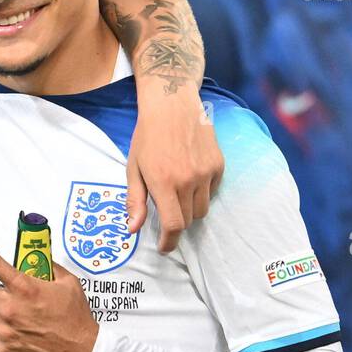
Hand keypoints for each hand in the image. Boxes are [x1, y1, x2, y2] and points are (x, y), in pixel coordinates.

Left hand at [0, 229, 98, 351]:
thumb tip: (37, 258)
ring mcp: (4, 330)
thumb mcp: (69, 284)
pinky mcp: (2, 350)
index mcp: (25, 287)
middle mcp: (11, 308)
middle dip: (4, 294)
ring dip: (2, 314)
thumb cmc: (76, 319)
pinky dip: (0, 333)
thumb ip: (50, 268)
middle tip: (23, 302)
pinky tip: (20, 335)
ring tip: (25, 322)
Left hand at [127, 84, 223, 252]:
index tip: (165, 247)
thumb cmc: (147, 137)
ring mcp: (206, 172)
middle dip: (176, 222)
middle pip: (188, 220)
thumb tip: (132, 229)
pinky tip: (190, 176)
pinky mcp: (219, 165)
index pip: (173, 225)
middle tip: (166, 210)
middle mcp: (188, 180)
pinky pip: (213, 191)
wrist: (173, 105)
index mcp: (163, 182)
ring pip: (202, 208)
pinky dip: (202, 192)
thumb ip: (134, 200)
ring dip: (190, 209)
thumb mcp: (133, 168)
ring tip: (177, 191)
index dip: (169, 241)